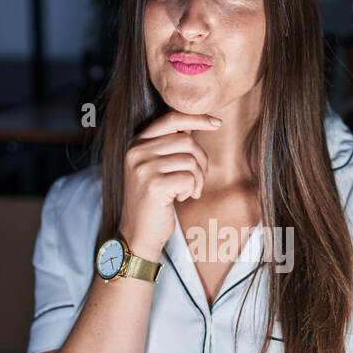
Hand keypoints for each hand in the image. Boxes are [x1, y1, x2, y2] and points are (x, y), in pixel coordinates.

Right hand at [119, 111, 217, 258]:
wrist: (137, 233)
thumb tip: (194, 124)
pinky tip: (180, 199)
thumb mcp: (155, 168)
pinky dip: (192, 189)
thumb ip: (168, 146)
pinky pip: (190, 178)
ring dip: (197, 179)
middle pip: (186, 141)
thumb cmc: (153, 201)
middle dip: (201, 161)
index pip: (171, 119)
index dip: (197, 119)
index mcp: (136, 144)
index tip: (216, 123)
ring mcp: (144, 168)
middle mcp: (137, 152)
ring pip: (190, 160)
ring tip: (187, 191)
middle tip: (197, 180)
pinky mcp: (154, 185)